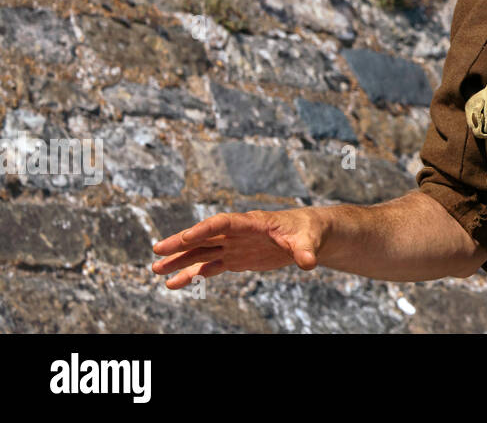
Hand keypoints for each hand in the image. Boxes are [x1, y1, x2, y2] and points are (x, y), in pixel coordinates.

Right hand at [151, 208, 325, 288]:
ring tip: (156, 270)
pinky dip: (193, 274)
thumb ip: (305, 250)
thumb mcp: (309, 240)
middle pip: (205, 236)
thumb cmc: (308, 231)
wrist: (309, 235)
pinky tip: (175, 284)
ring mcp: (235, 246)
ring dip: (180, 260)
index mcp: (253, 222)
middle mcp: (239, 233)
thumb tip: (309, 262)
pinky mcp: (236, 258)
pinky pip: (210, 266)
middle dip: (181, 243)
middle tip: (157, 251)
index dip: (205, 229)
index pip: (224, 223)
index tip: (185, 237)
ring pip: (203, 251)